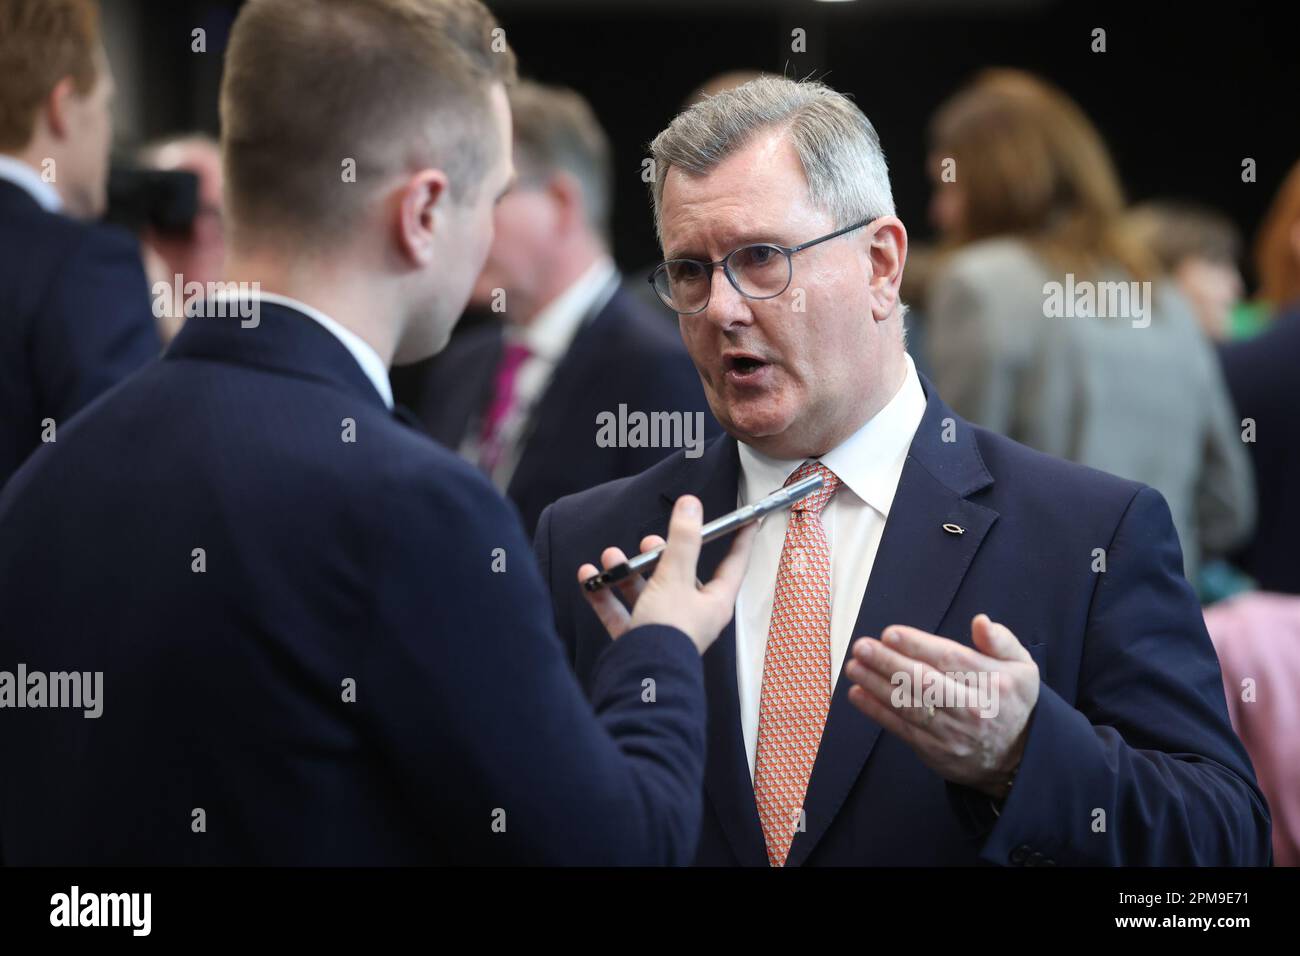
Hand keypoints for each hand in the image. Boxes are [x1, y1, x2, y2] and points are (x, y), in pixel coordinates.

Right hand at [577, 495, 755, 653]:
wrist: (640, 678)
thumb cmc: (668, 633)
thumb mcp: (675, 577)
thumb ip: (683, 540)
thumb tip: (692, 505)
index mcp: (713, 602)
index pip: (733, 564)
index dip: (740, 541)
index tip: (747, 520)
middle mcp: (691, 615)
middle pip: (680, 575)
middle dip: (659, 555)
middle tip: (649, 542)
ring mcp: (662, 627)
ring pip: (645, 591)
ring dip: (625, 571)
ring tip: (610, 556)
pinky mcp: (636, 638)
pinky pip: (619, 611)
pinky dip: (604, 593)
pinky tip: (589, 577)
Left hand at [844, 614, 1039, 798]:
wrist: (1019, 759)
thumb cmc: (1013, 702)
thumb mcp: (1022, 668)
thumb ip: (1001, 641)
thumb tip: (981, 621)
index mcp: (992, 683)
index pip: (949, 660)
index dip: (916, 645)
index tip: (890, 634)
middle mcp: (972, 708)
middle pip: (924, 682)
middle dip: (888, 663)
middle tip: (862, 647)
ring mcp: (952, 733)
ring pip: (908, 706)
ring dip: (875, 685)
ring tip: (853, 666)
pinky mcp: (935, 752)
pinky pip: (901, 729)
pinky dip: (876, 712)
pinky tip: (857, 694)